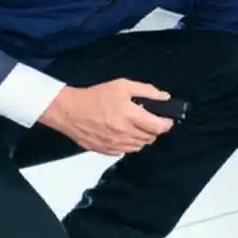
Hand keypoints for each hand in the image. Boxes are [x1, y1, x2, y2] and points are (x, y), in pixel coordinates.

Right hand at [38, 79, 174, 155]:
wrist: (69, 110)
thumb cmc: (95, 96)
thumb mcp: (122, 86)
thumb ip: (146, 91)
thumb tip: (164, 97)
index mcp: (130, 116)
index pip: (158, 127)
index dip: (166, 124)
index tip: (167, 120)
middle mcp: (124, 133)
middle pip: (150, 138)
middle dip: (155, 130)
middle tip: (151, 121)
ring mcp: (115, 144)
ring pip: (139, 147)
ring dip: (143, 138)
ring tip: (138, 127)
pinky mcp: (106, 151)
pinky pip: (125, 151)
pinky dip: (129, 144)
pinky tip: (125, 135)